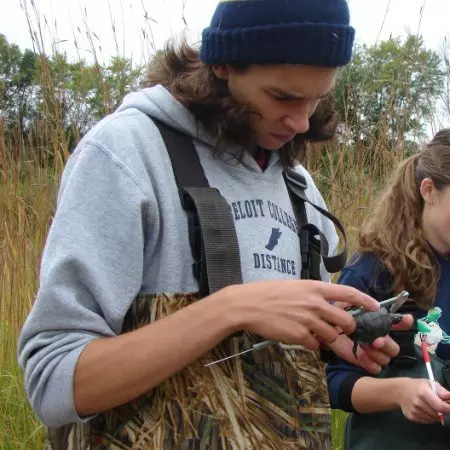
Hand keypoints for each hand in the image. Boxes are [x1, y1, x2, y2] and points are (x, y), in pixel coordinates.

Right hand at [229, 280, 378, 349]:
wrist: (247, 305)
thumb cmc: (268, 293)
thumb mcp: (294, 287)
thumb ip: (313, 295)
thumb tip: (328, 304)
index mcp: (314, 287)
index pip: (349, 293)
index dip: (366, 301)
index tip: (376, 307)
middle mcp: (315, 303)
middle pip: (347, 321)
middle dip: (347, 329)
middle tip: (338, 330)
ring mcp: (308, 320)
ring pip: (332, 336)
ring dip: (326, 338)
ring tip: (311, 332)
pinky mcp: (299, 336)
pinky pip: (315, 345)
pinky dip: (311, 344)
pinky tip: (298, 336)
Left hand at [327, 306, 414, 373]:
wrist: (324, 327)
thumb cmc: (336, 314)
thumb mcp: (347, 304)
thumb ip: (361, 302)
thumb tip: (377, 306)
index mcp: (379, 323)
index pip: (399, 323)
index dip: (404, 322)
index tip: (406, 319)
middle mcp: (380, 338)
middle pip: (394, 347)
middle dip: (387, 344)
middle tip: (376, 341)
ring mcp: (373, 352)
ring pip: (387, 358)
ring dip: (377, 353)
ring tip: (364, 346)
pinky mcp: (363, 362)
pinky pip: (376, 368)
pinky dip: (370, 364)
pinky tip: (361, 356)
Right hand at [397, 378, 449, 423]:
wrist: (399, 391)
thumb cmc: (417, 386)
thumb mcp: (429, 383)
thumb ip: (442, 391)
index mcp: (423, 393)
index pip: (441, 406)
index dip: (449, 409)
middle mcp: (418, 403)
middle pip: (438, 414)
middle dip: (443, 411)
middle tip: (440, 405)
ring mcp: (415, 411)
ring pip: (434, 419)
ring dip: (436, 415)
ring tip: (432, 407)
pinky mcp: (412, 417)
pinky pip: (427, 421)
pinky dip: (430, 418)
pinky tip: (425, 410)